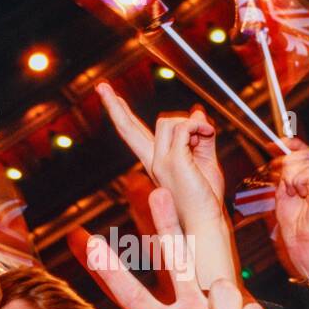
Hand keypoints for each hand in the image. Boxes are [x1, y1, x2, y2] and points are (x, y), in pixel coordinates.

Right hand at [96, 81, 222, 209]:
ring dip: (190, 122)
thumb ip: (199, 136)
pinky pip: (183, 127)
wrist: (206, 222)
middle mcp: (154, 162)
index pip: (135, 134)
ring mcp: (160, 163)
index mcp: (157, 162)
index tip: (109, 96)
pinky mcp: (173, 162)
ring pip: (167, 121)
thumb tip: (197, 112)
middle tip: (102, 86)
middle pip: (130, 129)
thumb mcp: (204, 160)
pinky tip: (207, 132)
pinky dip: (198, 125)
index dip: (122, 114)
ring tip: (206, 134)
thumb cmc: (206, 198)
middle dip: (115, 107)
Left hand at [275, 138, 308, 280]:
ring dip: (289, 175)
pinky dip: (297, 181)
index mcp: (306, 178)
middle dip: (286, 157)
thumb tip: (277, 158)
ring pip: (303, 161)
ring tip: (289, 191)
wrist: (301, 240)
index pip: (301, 152)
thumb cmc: (292, 223)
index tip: (272, 144)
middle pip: (303, 152)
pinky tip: (297, 193)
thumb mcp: (281, 193)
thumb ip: (282, 176)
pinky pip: (307, 173)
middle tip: (276, 168)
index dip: (289, 144)